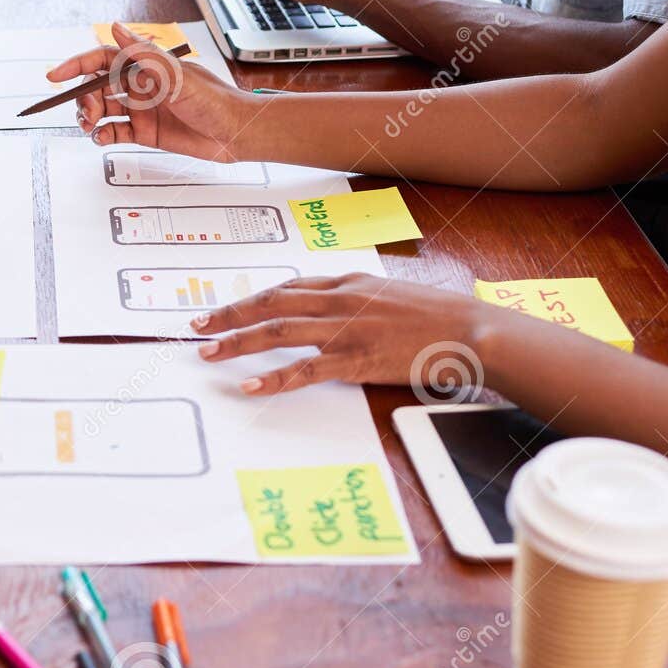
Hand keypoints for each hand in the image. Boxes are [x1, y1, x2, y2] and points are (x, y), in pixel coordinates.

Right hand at [46, 24, 255, 161]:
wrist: (238, 133)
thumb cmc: (216, 99)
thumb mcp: (177, 75)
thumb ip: (144, 54)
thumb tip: (116, 27)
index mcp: (146, 65)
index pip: (102, 59)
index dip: (77, 65)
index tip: (55, 76)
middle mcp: (141, 85)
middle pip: (97, 86)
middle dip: (83, 98)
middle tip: (86, 113)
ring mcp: (142, 109)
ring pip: (102, 110)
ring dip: (89, 117)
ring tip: (89, 127)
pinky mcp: (146, 132)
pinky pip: (115, 132)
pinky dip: (103, 136)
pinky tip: (101, 138)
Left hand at [192, 273, 490, 396]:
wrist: (472, 330)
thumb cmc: (439, 316)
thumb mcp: (391, 295)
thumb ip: (358, 299)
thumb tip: (333, 308)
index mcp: (347, 282)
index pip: (288, 287)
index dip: (251, 298)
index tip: (225, 309)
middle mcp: (339, 300)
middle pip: (271, 302)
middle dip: (229, 315)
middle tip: (196, 327)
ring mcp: (345, 329)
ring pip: (278, 331)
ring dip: (238, 341)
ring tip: (209, 353)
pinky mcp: (355, 359)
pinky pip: (304, 369)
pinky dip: (273, 377)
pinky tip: (250, 385)